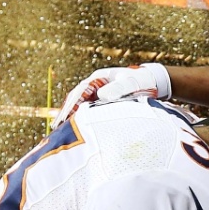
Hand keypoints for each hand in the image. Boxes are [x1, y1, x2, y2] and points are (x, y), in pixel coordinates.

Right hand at [55, 64, 172, 124]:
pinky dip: (80, 120)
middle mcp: (95, 85)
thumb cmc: (142, 81)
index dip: (72, 105)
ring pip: (79, 106)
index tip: (65, 117)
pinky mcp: (101, 102)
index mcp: (99, 78)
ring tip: (59, 131)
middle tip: (56, 127)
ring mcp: (97, 93)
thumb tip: (101, 96)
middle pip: (75, 99)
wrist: (152, 82)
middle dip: (66, 112)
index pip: (80, 91)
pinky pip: (87, 111)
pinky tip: (74, 131)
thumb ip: (118, 89)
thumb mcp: (131, 84)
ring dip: (70, 117)